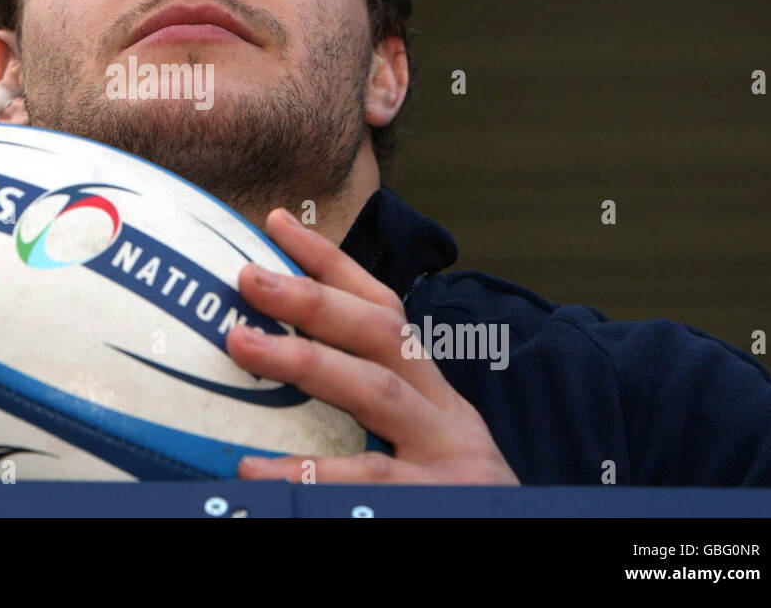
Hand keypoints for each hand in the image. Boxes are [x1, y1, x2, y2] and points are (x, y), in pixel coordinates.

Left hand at [227, 209, 519, 484]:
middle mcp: (447, 420)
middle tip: (246, 278)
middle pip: (380, 340)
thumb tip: (278, 359)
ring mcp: (445, 467)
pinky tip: (254, 475)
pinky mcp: (433, 509)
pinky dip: (307, 478)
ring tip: (241, 345)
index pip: (384, 311)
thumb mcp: (422, 444)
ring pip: (377, 399)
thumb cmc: (452, 498)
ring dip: (307, 364)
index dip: (332, 263)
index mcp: (436, 396)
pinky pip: (362, 490)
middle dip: (313, 301)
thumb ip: (369, 400)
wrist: (529, 544)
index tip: (275, 225)